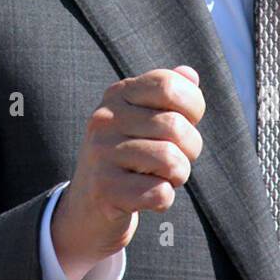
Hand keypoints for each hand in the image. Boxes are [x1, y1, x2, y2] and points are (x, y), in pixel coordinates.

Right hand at [51, 65, 204, 278]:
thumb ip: (167, 95)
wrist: (86, 205)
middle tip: (174, 159)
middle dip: (190, 148)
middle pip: (176, 126)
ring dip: (178, 175)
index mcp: (118, 94)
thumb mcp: (143, 119)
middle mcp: (104, 119)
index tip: (185, 121)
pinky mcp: (104, 189)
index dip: (193, 106)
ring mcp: (101, 153)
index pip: (169, 85)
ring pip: (172, 160)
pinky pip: (160, 193)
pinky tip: (147, 196)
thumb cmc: (127, 155)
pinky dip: (164, 198)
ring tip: (162, 177)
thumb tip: (190, 75)